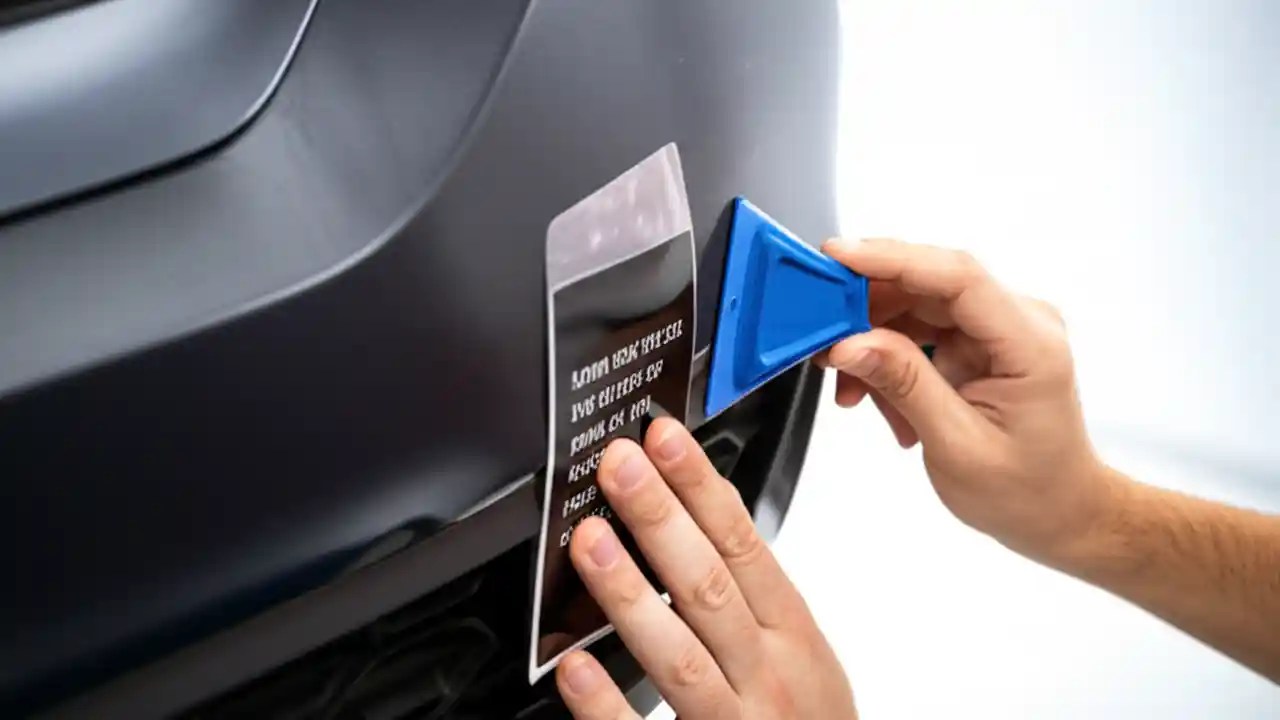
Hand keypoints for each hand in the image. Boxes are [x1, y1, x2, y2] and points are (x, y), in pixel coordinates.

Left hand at [555, 419, 856, 718]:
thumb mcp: (800, 652)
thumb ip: (752, 595)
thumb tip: (699, 517)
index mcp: (792, 636)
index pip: (745, 546)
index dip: (701, 487)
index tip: (664, 440)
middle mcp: (768, 677)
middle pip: (709, 588)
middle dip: (661, 519)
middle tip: (617, 466)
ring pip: (680, 657)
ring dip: (631, 594)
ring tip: (590, 542)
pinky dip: (609, 703)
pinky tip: (573, 665)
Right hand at [818, 238, 1116, 562]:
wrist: (1057, 512)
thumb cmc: (1024, 490)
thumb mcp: (956, 445)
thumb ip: (904, 384)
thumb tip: (848, 343)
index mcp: (1029, 343)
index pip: (957, 276)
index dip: (892, 259)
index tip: (836, 258)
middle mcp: (1018, 320)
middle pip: (928, 283)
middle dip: (866, 307)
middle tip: (820, 336)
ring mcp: (997, 328)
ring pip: (914, 306)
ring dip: (872, 342)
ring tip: (855, 394)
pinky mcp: (978, 340)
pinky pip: (918, 329)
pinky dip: (887, 359)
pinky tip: (880, 399)